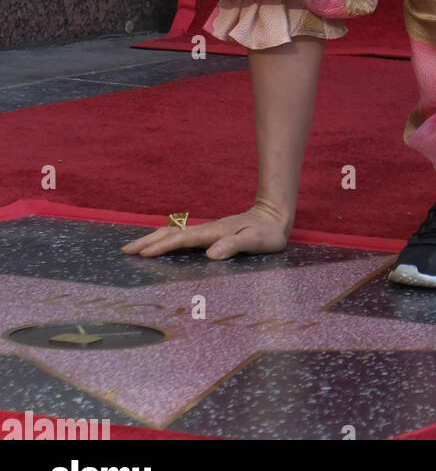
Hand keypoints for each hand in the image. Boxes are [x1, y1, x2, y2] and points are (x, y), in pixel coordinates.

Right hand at [119, 202, 291, 259]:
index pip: (183, 240)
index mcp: (214, 233)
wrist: (274, 216)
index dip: (162, 247)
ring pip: (174, 233)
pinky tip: (159, 245)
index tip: (142, 254)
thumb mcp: (256, 241)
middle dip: (148, 241)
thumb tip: (210, 254)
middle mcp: (207, 230)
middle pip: (172, 233)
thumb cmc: (267, 233)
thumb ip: (235, 245)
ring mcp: (207, 231)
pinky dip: (165, 240)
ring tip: (133, 248)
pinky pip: (182, 237)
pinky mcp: (210, 235)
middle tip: (124, 250)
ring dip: (153, 239)